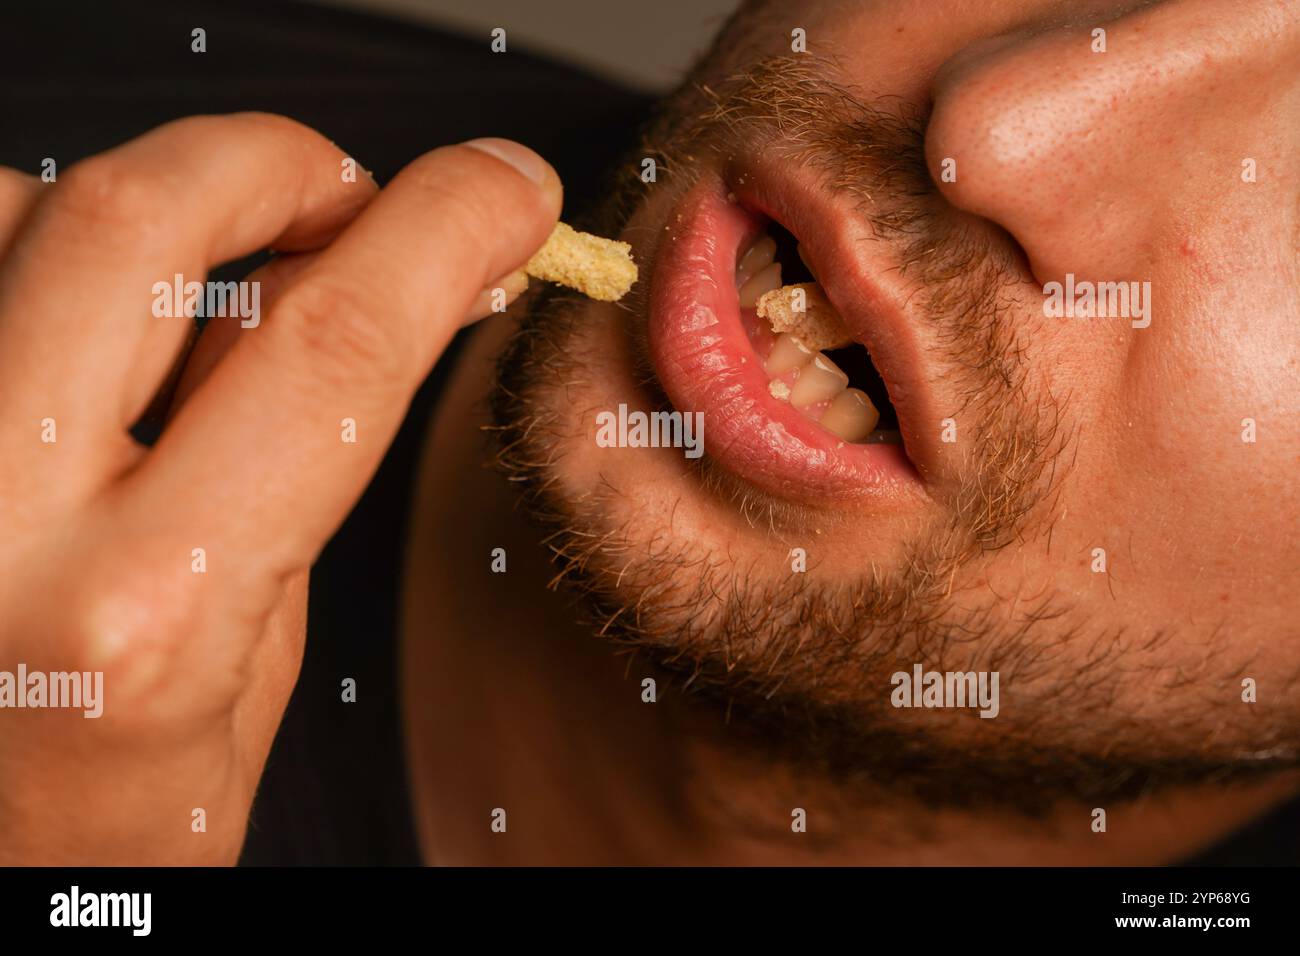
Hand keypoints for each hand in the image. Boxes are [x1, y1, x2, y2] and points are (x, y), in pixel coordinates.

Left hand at [0, 113, 559, 863]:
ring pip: (16, 208)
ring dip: (148, 216)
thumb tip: (362, 279)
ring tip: (203, 292)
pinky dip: (38, 250)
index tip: (506, 189)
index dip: (449, 227)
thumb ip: (297, 455)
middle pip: (143, 212)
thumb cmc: (108, 815)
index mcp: (149, 613)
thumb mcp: (254, 650)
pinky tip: (83, 330)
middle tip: (348, 199)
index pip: (337, 345)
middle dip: (283, 163)